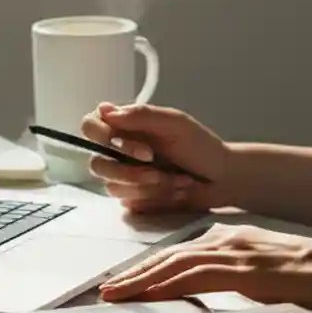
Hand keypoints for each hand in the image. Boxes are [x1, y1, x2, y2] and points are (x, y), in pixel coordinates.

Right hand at [80, 102, 233, 213]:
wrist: (221, 178)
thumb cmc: (201, 147)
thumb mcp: (175, 123)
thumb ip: (142, 115)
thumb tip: (106, 111)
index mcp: (127, 126)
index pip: (91, 125)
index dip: (102, 136)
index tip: (132, 144)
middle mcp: (120, 151)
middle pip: (97, 163)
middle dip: (130, 169)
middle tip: (157, 165)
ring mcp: (125, 177)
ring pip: (112, 186)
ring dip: (148, 184)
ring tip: (175, 179)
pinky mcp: (134, 198)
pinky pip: (128, 202)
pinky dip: (154, 197)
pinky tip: (174, 190)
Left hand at [98, 224, 311, 312]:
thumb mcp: (270, 275)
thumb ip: (241, 278)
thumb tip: (221, 291)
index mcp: (235, 239)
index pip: (182, 253)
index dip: (150, 268)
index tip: (126, 282)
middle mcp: (229, 240)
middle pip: (170, 256)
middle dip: (134, 274)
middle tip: (106, 290)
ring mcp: (236, 253)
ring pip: (174, 265)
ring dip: (139, 280)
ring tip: (112, 294)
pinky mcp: (243, 271)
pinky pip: (193, 278)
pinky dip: (164, 286)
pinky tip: (145, 295)